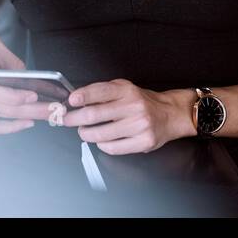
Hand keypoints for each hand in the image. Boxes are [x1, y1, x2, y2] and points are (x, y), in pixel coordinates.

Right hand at [0, 33, 53, 134]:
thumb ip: (9, 60)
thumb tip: (26, 74)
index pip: (7, 96)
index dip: (28, 99)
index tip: (43, 96)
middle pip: (10, 110)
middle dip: (37, 112)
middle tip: (56, 111)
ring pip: (1, 121)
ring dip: (26, 121)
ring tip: (46, 117)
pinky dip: (7, 127)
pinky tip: (23, 123)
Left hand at [62, 79, 193, 154]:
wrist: (170, 114)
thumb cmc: (142, 102)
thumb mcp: (125, 89)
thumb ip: (103, 93)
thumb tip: (77, 100)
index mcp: (127, 90)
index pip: (100, 91)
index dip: (83, 96)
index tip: (71, 101)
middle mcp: (134, 106)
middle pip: (94, 114)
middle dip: (74, 119)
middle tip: (68, 120)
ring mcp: (139, 125)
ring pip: (100, 134)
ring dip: (86, 134)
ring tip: (84, 131)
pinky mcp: (143, 141)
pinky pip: (112, 148)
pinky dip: (101, 145)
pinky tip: (102, 140)